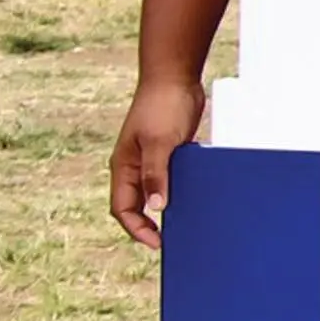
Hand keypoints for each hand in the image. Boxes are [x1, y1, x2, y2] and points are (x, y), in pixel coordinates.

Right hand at [108, 75, 205, 248]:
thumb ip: (156, 174)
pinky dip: (179, 189)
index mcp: (124, 167)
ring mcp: (151, 159)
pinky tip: (197, 197)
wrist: (174, 78)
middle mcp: (134, 166)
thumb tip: (155, 208)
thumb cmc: (163, 106)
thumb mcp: (160, 142)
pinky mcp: (168, 151)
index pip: (122, 208)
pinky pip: (170, 178)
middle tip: (171, 240)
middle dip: (149, 225)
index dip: (137, 229)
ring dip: (166, 208)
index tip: (157, 242)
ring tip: (186, 223)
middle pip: (136, 205)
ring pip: (154, 192)